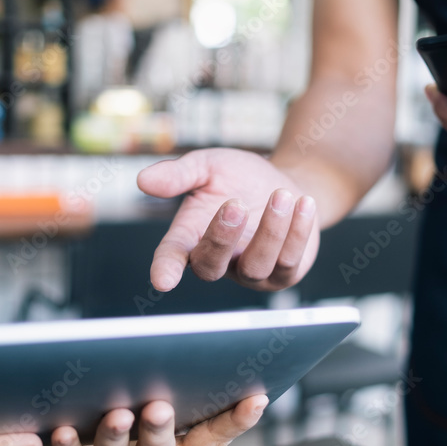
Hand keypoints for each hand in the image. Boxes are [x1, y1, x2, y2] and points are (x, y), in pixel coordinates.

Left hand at [49, 395, 267, 445]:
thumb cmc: (128, 442)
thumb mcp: (156, 429)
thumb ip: (172, 403)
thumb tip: (186, 352)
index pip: (214, 439)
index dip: (237, 422)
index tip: (257, 398)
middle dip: (159, 432)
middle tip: (159, 407)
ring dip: (115, 438)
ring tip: (115, 415)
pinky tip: (64, 432)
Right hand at [138, 149, 319, 291]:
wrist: (289, 185)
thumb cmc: (241, 178)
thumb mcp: (209, 165)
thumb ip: (179, 174)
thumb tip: (143, 180)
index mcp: (191, 237)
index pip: (171, 256)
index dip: (165, 268)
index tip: (162, 280)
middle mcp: (219, 261)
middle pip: (211, 266)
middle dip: (222, 237)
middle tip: (236, 203)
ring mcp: (252, 273)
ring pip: (256, 266)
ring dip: (270, 230)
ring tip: (282, 194)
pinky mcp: (284, 274)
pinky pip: (288, 262)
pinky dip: (297, 232)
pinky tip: (303, 203)